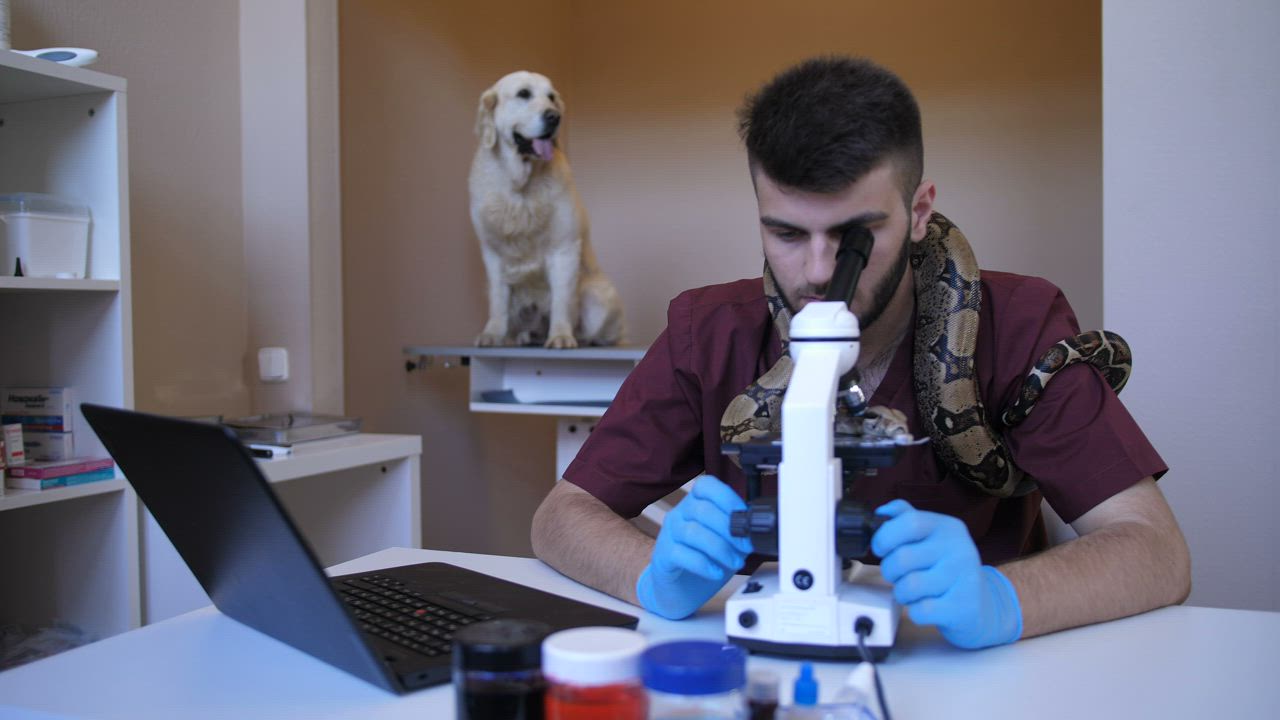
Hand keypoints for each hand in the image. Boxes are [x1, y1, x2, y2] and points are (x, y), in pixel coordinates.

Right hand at [636, 475, 752, 619]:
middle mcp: (680, 514)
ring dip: (720, 549)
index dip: (727, 498)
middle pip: (702, 510)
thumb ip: (737, 532)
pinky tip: (715, 572)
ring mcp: (669, 534)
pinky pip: (682, 554)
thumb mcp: (726, 541)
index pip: (706, 485)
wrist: (680, 588)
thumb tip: (755, 531)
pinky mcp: (663, 555)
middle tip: (744, 547)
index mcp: (696, 503)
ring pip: (693, 532)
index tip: (744, 516)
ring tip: (734, 562)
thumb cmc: (705, 559)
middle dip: (729, 529)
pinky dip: (703, 564)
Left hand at [872, 500, 1021, 648]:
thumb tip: (881, 512)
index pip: (909, 522)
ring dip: (902, 593)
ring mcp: (964, 577)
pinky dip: (916, 611)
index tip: (881, 549)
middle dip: (890, 571)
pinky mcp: (965, 607)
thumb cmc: (946, 569)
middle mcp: (959, 548)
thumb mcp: (931, 537)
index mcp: (948, 527)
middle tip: (899, 575)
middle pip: (902, 558)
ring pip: (909, 586)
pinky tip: (927, 606)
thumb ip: (906, 518)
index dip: (885, 537)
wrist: (979, 605)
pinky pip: (921, 610)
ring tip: (914, 591)